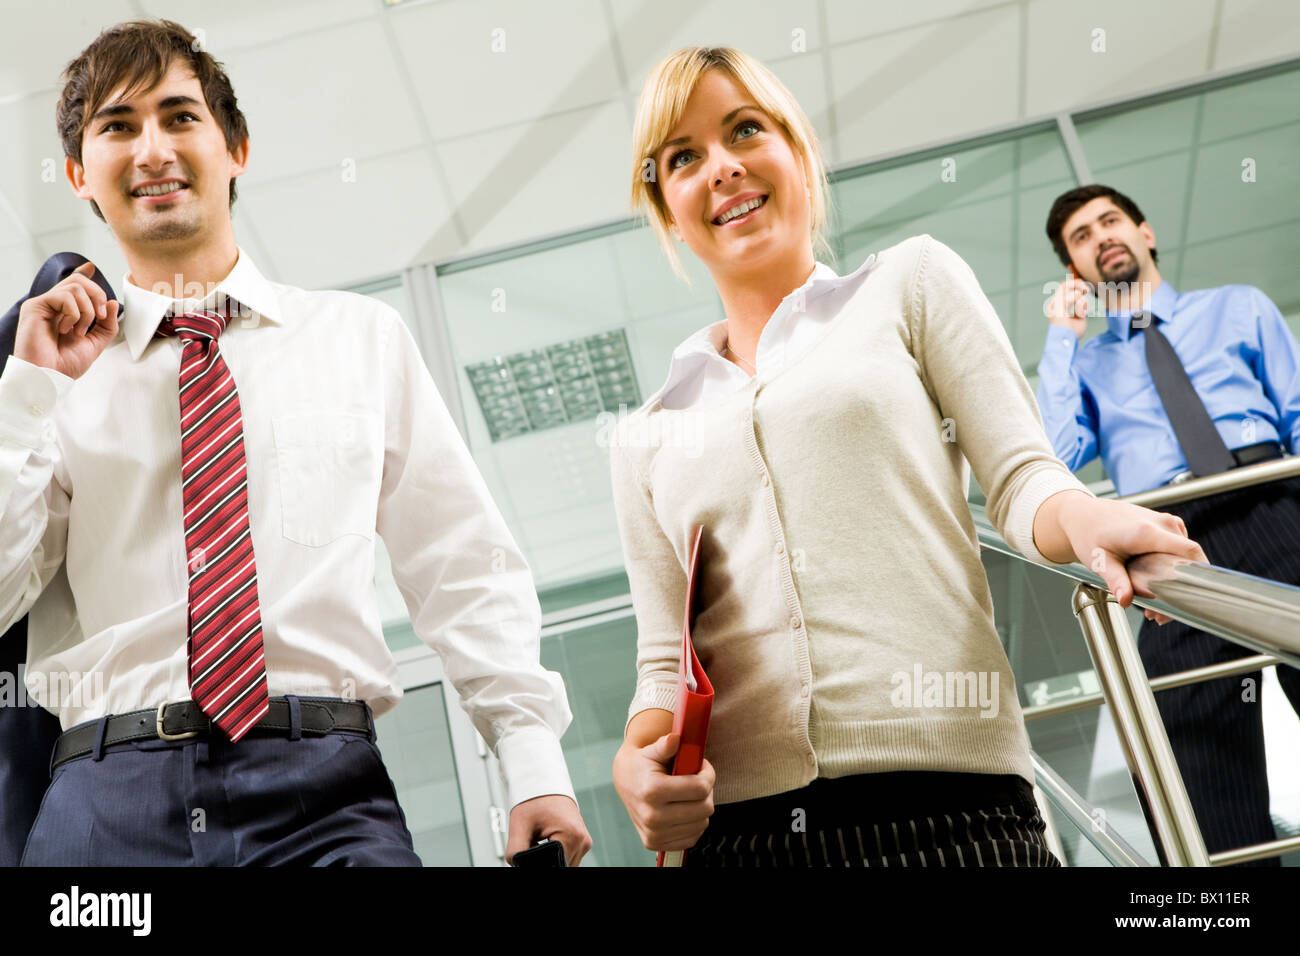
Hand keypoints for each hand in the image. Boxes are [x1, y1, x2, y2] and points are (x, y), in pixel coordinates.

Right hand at [14, 261, 120, 379]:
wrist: (50, 376)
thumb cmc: (66, 364)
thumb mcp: (96, 343)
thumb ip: (107, 324)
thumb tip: (113, 303)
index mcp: (65, 312)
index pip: (72, 286)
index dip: (82, 274)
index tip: (90, 266)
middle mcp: (53, 306)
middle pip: (79, 282)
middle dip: (98, 296)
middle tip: (101, 317)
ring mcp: (44, 304)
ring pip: (75, 286)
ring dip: (87, 310)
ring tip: (80, 330)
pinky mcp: (35, 306)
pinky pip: (65, 296)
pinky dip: (74, 313)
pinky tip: (66, 329)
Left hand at [506, 793, 591, 866]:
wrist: (544, 782)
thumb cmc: (532, 800)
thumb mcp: (518, 827)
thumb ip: (516, 853)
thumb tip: (519, 867)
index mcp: (571, 835)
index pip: (556, 867)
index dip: (541, 865)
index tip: (530, 855)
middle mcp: (583, 840)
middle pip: (562, 867)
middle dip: (546, 863)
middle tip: (533, 846)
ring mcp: (585, 841)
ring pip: (566, 865)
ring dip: (552, 861)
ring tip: (539, 843)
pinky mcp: (582, 841)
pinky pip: (569, 857)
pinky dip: (557, 855)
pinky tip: (546, 844)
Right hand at [612, 732, 713, 851]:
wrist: (624, 782)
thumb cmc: (642, 763)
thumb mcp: (651, 750)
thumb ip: (665, 745)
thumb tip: (674, 739)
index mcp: (652, 791)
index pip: (700, 788)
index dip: (708, 773)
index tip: (702, 765)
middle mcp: (652, 817)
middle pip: (705, 808)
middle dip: (707, 790)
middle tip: (697, 779)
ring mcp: (654, 834)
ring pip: (702, 823)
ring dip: (701, 807)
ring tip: (689, 793)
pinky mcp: (656, 844)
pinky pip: (693, 837)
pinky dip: (693, 823)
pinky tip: (684, 809)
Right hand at [1046, 275, 1090, 340]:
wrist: (1066, 342)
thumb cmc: (1072, 333)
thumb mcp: (1080, 318)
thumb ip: (1081, 308)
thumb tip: (1083, 301)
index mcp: (1059, 306)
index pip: (1065, 289)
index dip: (1075, 285)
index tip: (1086, 290)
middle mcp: (1055, 303)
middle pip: (1064, 285)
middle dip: (1077, 283)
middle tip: (1087, 289)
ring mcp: (1055, 304)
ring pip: (1065, 287)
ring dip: (1078, 292)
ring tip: (1084, 304)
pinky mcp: (1057, 307)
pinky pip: (1070, 297)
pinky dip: (1079, 302)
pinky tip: (1082, 312)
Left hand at [1056, 495, 1205, 622]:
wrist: (1084, 514)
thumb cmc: (1089, 534)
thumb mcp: (1098, 560)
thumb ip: (1115, 580)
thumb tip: (1125, 600)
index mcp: (1147, 532)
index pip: (1189, 552)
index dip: (1199, 576)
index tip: (1190, 600)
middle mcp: (1161, 523)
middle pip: (1189, 559)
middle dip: (1182, 589)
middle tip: (1160, 614)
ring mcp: (1166, 521)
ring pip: (1186, 556)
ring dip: (1177, 581)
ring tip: (1154, 605)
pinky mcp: (1166, 525)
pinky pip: (1180, 548)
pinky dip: (1173, 568)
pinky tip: (1157, 585)